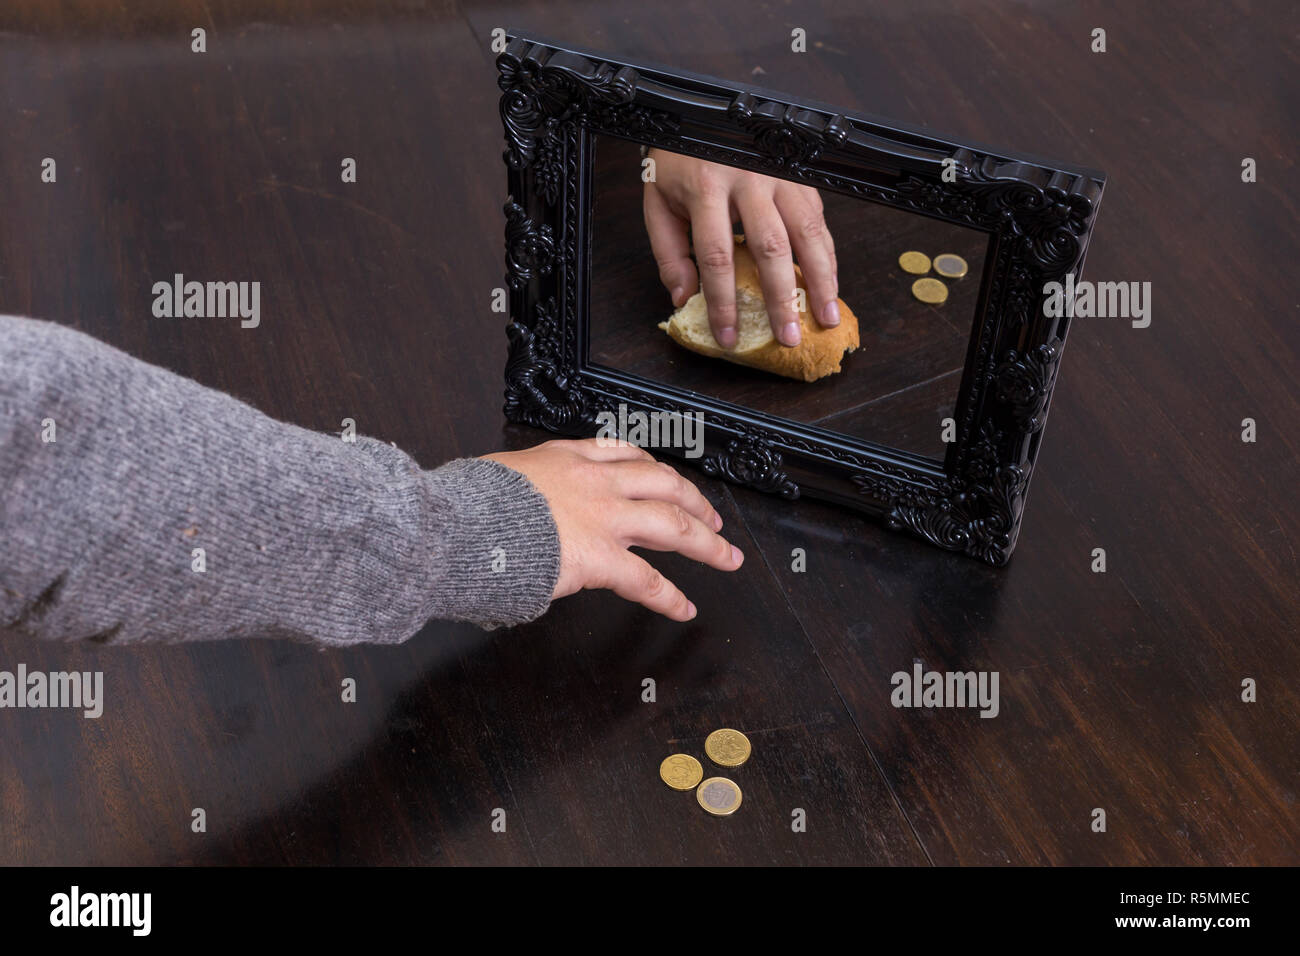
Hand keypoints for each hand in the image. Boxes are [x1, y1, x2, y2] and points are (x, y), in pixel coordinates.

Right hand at [482, 438, 743, 620]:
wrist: (458, 525)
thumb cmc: (468, 507)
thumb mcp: (500, 477)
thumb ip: (525, 490)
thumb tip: (525, 508)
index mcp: (566, 458)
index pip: (625, 455)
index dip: (655, 471)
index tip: (668, 481)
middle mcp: (593, 481)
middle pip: (664, 484)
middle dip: (696, 502)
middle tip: (714, 520)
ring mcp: (602, 517)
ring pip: (673, 523)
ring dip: (706, 543)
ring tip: (725, 557)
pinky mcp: (600, 556)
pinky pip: (649, 580)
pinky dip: (671, 597)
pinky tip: (684, 607)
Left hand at [643, 148, 838, 347]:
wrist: (701, 115)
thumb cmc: (679, 163)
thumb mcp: (659, 204)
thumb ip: (669, 253)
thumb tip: (684, 298)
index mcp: (705, 188)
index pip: (716, 256)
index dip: (723, 302)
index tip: (729, 336)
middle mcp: (747, 179)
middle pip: (770, 247)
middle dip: (782, 298)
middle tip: (789, 337)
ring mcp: (778, 174)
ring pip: (807, 231)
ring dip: (820, 279)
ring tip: (826, 316)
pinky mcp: (799, 174)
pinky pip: (819, 218)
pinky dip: (827, 254)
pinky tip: (829, 283)